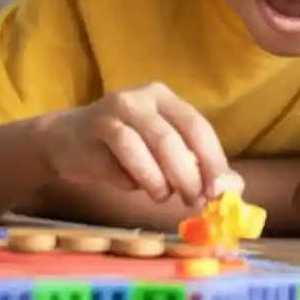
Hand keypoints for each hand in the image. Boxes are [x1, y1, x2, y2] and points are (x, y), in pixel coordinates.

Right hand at [39, 82, 240, 208]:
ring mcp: (112, 113)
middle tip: (195, 202)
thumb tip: (233, 189)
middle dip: (188, 176)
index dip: (212, 161)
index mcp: (164, 97)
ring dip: (158, 182)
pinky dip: (129, 183)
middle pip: (171, 140)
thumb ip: (196, 165)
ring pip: (143, 151)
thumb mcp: (163, 150)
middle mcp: (139, 98)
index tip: (221, 192)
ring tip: (162, 196)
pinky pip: (116, 166)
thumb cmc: (124, 147)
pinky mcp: (90, 133)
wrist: (66, 140)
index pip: (197, 126)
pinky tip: (129, 185)